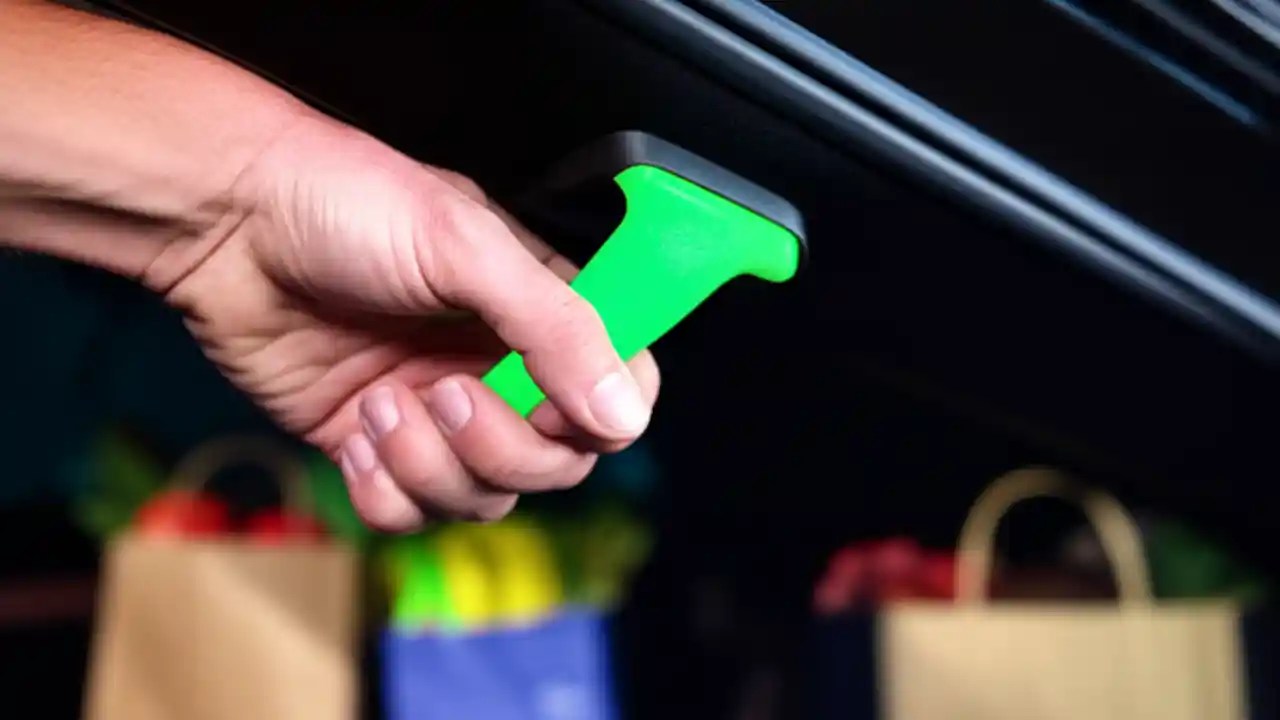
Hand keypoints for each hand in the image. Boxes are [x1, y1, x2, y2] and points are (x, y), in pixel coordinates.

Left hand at [145, 116, 659, 530]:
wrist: (226, 222)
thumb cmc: (347, 204)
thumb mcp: (466, 247)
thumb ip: (557, 328)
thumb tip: (623, 411)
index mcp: (540, 311)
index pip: (618, 391)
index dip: (603, 417)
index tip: (560, 408)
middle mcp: (499, 369)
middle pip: (555, 463)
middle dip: (501, 447)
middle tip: (446, 394)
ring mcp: (438, 414)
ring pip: (482, 497)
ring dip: (431, 465)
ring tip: (381, 404)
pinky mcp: (375, 446)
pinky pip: (409, 512)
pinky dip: (386, 493)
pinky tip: (356, 437)